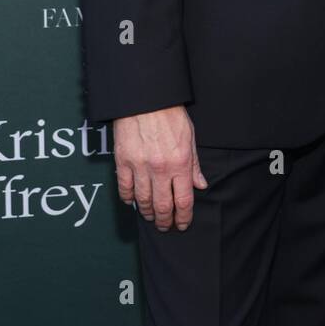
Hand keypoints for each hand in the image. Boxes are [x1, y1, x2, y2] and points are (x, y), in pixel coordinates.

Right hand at [113, 105, 207, 230]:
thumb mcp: (190, 137)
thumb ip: (194, 165)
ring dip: (148, 213)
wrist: (145, 99)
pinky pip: (125, 189)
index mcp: (180, 163)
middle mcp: (160, 169)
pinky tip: (133, 202)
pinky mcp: (123, 162)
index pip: (183, 201)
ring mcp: (140, 167)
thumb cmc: (170, 114)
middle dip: (165, 221)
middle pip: (162, 206)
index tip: (182, 225)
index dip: (183, 218)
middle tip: (166, 226)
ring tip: (151, 217)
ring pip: (143, 201)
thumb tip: (200, 185)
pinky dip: (129, 199)